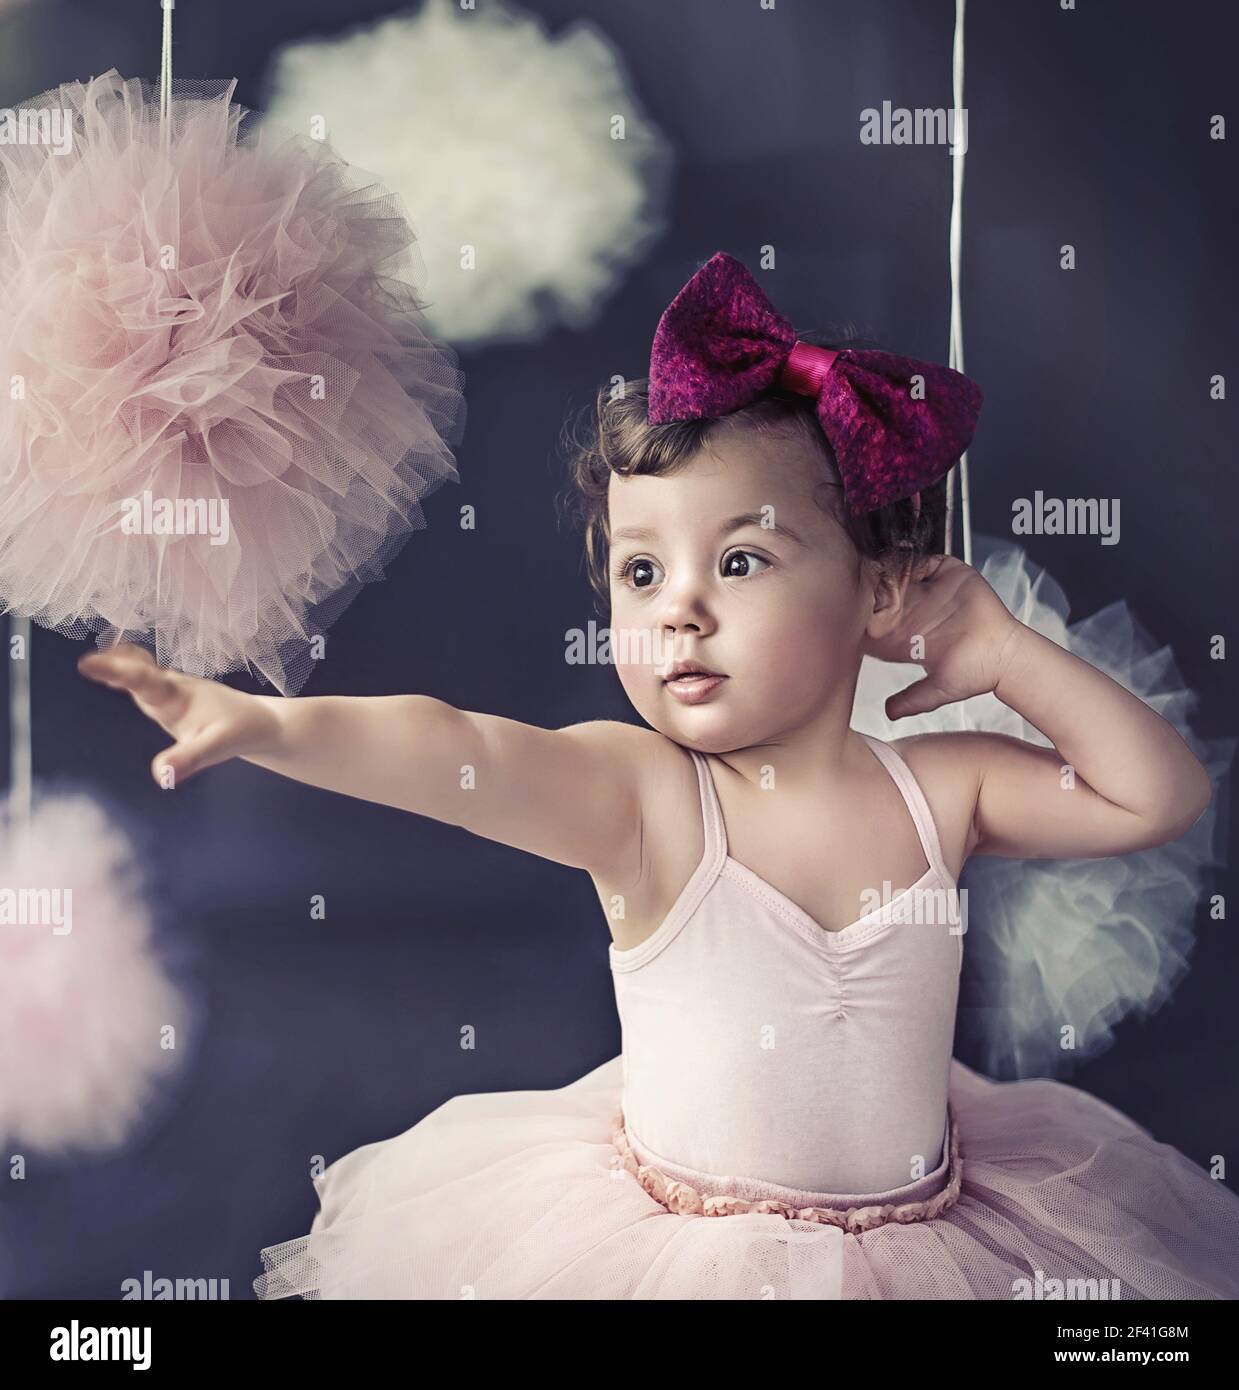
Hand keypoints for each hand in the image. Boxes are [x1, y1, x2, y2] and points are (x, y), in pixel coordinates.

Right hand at [78, 643, 282, 786]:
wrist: (262, 722)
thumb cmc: (240, 730)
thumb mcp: (217, 747)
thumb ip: (189, 758)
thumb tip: (160, 776)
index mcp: (178, 696)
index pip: (143, 682)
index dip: (116, 671)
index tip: (88, 663)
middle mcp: (172, 688)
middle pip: (139, 674)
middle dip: (113, 666)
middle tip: (86, 663)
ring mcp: (173, 690)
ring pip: (144, 672)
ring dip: (120, 665)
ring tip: (93, 662)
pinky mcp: (174, 697)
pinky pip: (148, 677)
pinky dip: (131, 669)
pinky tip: (118, 662)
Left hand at [861, 555, 1025, 718]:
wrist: (1005, 656)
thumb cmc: (975, 672)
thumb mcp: (937, 691)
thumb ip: (911, 700)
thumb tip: (889, 713)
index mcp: (904, 636)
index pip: (872, 621)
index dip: (862, 617)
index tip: (862, 619)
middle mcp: (913, 612)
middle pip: (880, 594)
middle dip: (872, 592)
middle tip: (872, 596)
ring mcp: (929, 592)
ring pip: (897, 574)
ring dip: (890, 575)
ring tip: (890, 582)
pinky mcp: (948, 576)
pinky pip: (925, 561)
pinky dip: (915, 561)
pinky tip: (911, 573)